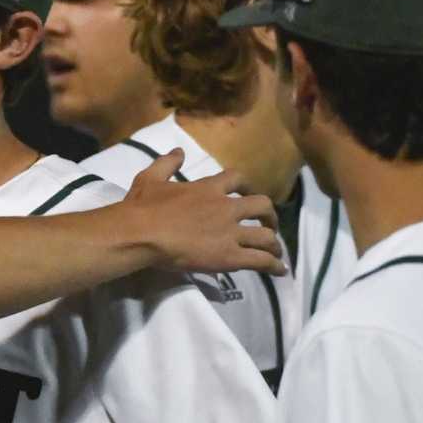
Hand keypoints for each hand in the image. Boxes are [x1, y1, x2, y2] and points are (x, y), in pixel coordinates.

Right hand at [123, 150, 283, 275]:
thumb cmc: (143, 207)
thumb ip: (167, 163)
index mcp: (208, 188)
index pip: (237, 178)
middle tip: (269, 225)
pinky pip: (260, 260)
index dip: (245, 187)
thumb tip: (179, 151)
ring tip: (277, 253)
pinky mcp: (229, 257)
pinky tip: (279, 271)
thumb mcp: (151, 178)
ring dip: (275, 244)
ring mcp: (230, 233)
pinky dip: (273, 266)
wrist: (142, 233)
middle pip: (262, 205)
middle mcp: (226, 208)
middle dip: (270, 215)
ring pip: (266, 236)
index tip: (246, 195)